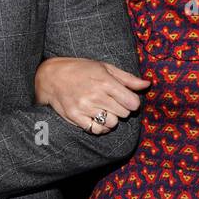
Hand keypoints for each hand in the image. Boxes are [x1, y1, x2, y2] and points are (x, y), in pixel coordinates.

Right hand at [34, 57, 149, 133]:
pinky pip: (96, 130)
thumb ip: (127, 78)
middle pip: (124, 114)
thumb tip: (147, 84)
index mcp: (105, 81)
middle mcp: (96, 95)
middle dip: (122, 109)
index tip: (126, 99)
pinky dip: (101, 128)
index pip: (132, 102)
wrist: (51, 76)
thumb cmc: (80, 69)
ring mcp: (85, 107)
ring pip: (112, 123)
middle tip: (113, 102)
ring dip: (112, 119)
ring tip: (104, 110)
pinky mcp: (75, 117)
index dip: (132, 102)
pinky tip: (98, 119)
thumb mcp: (104, 68)